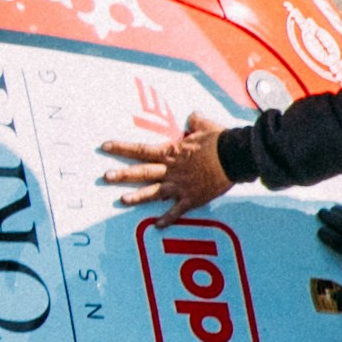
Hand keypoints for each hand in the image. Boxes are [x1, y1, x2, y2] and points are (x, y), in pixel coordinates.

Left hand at [101, 116, 232, 208]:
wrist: (236, 157)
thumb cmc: (220, 140)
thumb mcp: (205, 126)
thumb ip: (195, 121)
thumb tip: (192, 116)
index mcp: (171, 152)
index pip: (141, 149)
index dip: (121, 148)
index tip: (105, 146)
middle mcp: (172, 170)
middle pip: (143, 172)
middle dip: (122, 174)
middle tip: (105, 177)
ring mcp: (181, 185)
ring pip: (154, 192)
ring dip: (138, 197)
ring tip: (122, 201)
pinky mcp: (193, 198)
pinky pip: (177, 211)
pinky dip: (168, 219)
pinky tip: (157, 226)